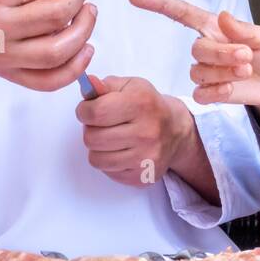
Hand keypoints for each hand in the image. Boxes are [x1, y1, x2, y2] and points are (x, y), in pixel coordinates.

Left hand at [75, 75, 196, 187]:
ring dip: (98, 148)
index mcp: (141, 104)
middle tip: (101, 125)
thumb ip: (104, 86)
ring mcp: (145, 157)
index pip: (96, 113)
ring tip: (110, 138)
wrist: (175, 131)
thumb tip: (88, 84)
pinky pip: (107, 171)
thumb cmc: (147, 106)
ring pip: (96, 158)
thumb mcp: (129, 86)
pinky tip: (120, 150)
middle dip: (90, 130)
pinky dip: (108, 161)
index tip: (87, 110)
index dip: (84, 111)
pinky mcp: (142, 176)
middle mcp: (146, 132)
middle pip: (92, 138)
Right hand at [129, 0, 259, 130]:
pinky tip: (230, 89)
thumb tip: (223, 16)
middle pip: (197, 49)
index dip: (158, 3)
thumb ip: (244, 29)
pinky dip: (215, 92)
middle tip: (246, 56)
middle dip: (222, 54)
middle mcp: (205, 48)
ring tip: (245, 70)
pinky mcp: (209, 92)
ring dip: (223, 72)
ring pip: (198, 71)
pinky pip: (200, 94)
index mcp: (213, 27)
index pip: (180, 13)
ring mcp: (205, 71)